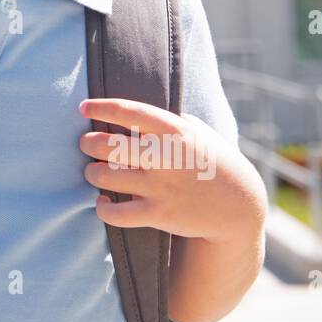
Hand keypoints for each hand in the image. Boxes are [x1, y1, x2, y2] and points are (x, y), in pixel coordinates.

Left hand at [77, 97, 263, 244]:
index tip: (83, 107)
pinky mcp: (159, 214)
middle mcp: (165, 156)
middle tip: (86, 144)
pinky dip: (102, 207)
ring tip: (94, 171)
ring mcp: (161, 187)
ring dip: (91, 173)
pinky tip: (103, 201)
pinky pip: (116, 213)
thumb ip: (166, 120)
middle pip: (106, 145)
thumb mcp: (196, 130)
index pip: (128, 111)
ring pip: (104, 177)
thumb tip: (129, 111)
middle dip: (87, 143)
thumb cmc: (211, 160)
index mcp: (173, 130)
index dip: (100, 107)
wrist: (238, 204)